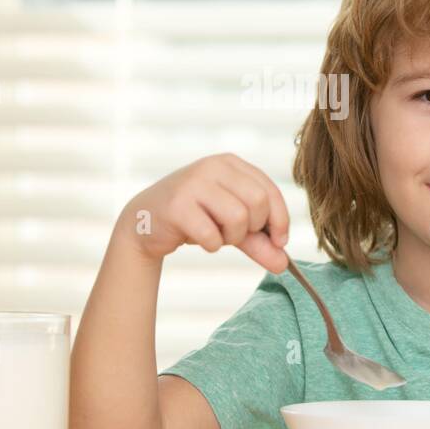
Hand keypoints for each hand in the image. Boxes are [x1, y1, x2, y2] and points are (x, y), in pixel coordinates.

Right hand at [121, 153, 290, 273]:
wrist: (145, 221)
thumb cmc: (195, 218)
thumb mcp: (231, 226)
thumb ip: (258, 243)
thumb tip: (284, 264)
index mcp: (230, 163)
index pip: (269, 190)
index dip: (280, 219)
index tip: (279, 241)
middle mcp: (213, 166)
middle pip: (258, 202)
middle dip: (253, 228)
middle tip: (236, 236)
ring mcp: (193, 183)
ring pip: (237, 217)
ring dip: (231, 238)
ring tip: (216, 235)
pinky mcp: (177, 205)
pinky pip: (211, 234)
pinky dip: (212, 245)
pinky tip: (200, 239)